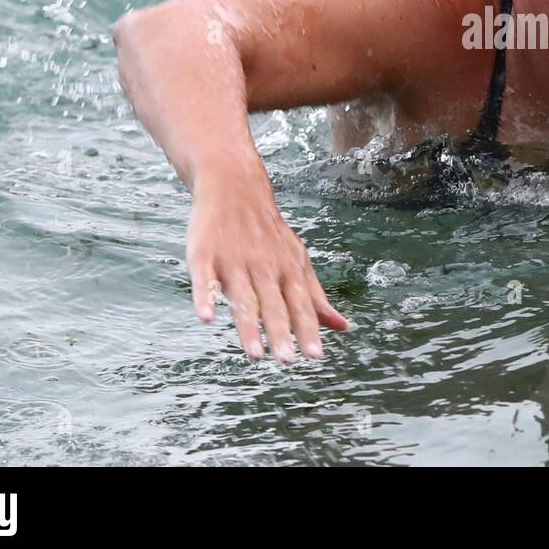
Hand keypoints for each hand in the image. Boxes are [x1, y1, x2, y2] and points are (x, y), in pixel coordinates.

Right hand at [186, 173, 348, 362]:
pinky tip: (207, 317)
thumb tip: (343, 327)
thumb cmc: (268, 233)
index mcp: (287, 270)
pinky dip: (206, 296)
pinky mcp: (205, 254)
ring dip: (248, 326)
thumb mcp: (297, 260)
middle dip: (280, 333)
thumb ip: (315, 297)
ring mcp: (233, 260)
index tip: (315, 356)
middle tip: (286, 361)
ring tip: (254, 354)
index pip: (300, 304)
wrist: (235, 186)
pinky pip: (205, 278)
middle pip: (273, 304)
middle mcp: (263, 266)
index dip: (308, 330)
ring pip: (242, 296)